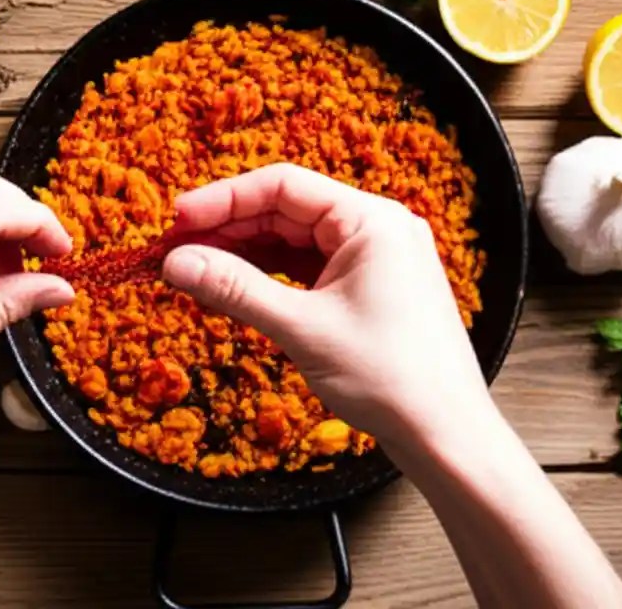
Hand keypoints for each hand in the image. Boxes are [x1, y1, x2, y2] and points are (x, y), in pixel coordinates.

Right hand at [161, 163, 491, 445]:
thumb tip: (177, 262)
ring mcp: (376, 260)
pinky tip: (235, 288)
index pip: (284, 186)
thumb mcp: (302, 329)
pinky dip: (271, 277)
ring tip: (196, 270)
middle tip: (177, 249)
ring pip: (296, 241)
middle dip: (230, 228)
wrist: (445, 434)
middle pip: (288, 210)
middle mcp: (377, 230)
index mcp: (372, 221)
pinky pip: (310, 268)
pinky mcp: (370, 291)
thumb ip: (235, 289)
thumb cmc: (391, 378)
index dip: (224, 199)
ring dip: (246, 253)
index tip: (178, 219)